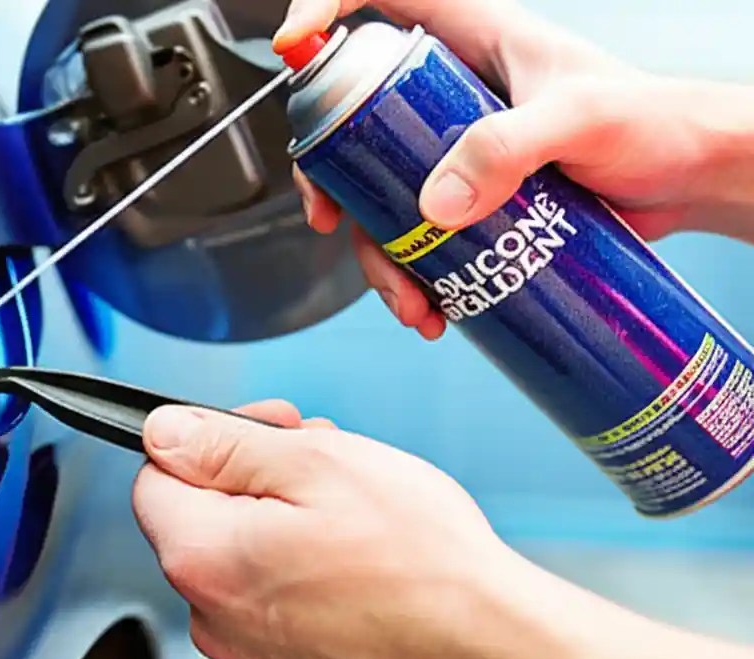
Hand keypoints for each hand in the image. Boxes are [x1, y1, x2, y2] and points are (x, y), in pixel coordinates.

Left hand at [133, 401, 753, 658]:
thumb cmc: (418, 562)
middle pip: (199, 511)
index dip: (208, 436)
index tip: (264, 426)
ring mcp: (250, 643)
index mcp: (202, 558)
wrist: (489, 645)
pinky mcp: (287, 656)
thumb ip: (223, 443)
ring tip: (350, 501)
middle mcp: (212, 613)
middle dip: (253, 468)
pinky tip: (356, 545)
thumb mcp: (316, 462)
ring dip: (282, 508)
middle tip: (320, 452)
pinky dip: (302, 554)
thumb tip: (161, 430)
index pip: (154, 475)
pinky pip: (271, 585)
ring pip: (240, 545)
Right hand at [278, 0, 753, 340]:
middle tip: (329, 219)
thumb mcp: (580, 117)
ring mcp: (453, 147)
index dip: (323, 8)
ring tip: (409, 301)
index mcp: (469, 39)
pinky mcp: (470, 197)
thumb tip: (436, 205)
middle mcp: (448, 91)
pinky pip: (415, 232)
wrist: (688, 180)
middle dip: (328, 176)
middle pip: (353, 116)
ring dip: (376, 253)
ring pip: (379, 192)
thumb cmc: (654, 121)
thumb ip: (511, 147)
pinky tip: (430, 307)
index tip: (292, 44)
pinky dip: (410, 275)